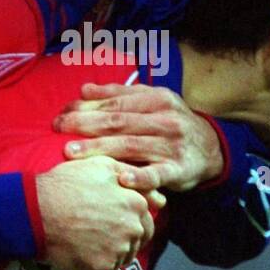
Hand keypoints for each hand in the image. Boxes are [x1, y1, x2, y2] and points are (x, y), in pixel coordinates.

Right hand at [35, 157, 164, 269]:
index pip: (147, 217)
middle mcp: (131, 230)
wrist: (35, 211)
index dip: (132, 217)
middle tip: (102, 230)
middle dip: (125, 236)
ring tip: (89, 240)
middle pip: (138, 239)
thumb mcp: (101, 165)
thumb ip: (133, 177)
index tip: (115, 216)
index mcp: (136, 204)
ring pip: (122, 257)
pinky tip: (80, 252)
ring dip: (112, 251)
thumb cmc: (66, 184)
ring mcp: (116, 253)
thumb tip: (159, 196)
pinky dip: (95, 265)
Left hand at [53, 83, 224, 192]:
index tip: (61, 114)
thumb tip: (83, 90)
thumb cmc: (173, 124)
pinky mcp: (178, 170)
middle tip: (58, 130)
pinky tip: (121, 179)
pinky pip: (157, 174)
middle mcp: (165, 120)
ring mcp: (172, 145)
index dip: (86, 108)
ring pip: (131, 146)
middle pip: (119, 122)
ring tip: (72, 153)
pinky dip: (141, 178)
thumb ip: (119, 94)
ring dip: (99, 149)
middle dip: (85, 125)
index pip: (116, 102)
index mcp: (157, 100)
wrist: (211, 150)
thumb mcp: (153, 102)